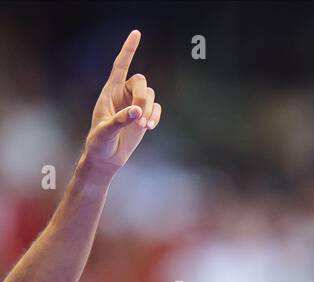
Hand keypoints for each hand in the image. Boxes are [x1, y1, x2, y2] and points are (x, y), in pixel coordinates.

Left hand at [82, 30, 160, 175]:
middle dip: (143, 99)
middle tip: (140, 118)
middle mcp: (122, 94)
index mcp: (109, 91)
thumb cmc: (99, 143)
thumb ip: (120, 120)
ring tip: (143, 127)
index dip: (129, 49)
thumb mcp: (105, 131)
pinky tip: (148, 128)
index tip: (137, 33)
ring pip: (150, 95)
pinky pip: (156, 108)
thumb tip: (137, 112)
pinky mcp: (144, 115)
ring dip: (150, 110)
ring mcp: (134, 104)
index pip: (120, 65)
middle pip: (141, 82)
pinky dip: (155, 117)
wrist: (106, 158)